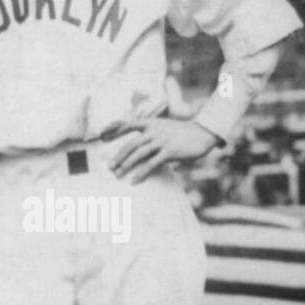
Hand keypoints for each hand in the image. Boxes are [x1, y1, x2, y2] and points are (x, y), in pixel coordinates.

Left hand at [107, 117, 221, 183]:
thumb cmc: (182, 133)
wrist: (203, 134)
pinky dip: (141, 173)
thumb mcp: (164, 127)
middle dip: (118, 156)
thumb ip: (150, 133)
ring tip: (118, 174)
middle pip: (131, 144)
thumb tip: (136, 146)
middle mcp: (154, 130)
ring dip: (126, 165)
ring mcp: (162, 140)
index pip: (127, 124)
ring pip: (139, 154)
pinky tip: (134, 181)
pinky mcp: (170, 151)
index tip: (102, 138)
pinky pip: (152, 164)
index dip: (113, 131)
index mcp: (151, 123)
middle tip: (109, 166)